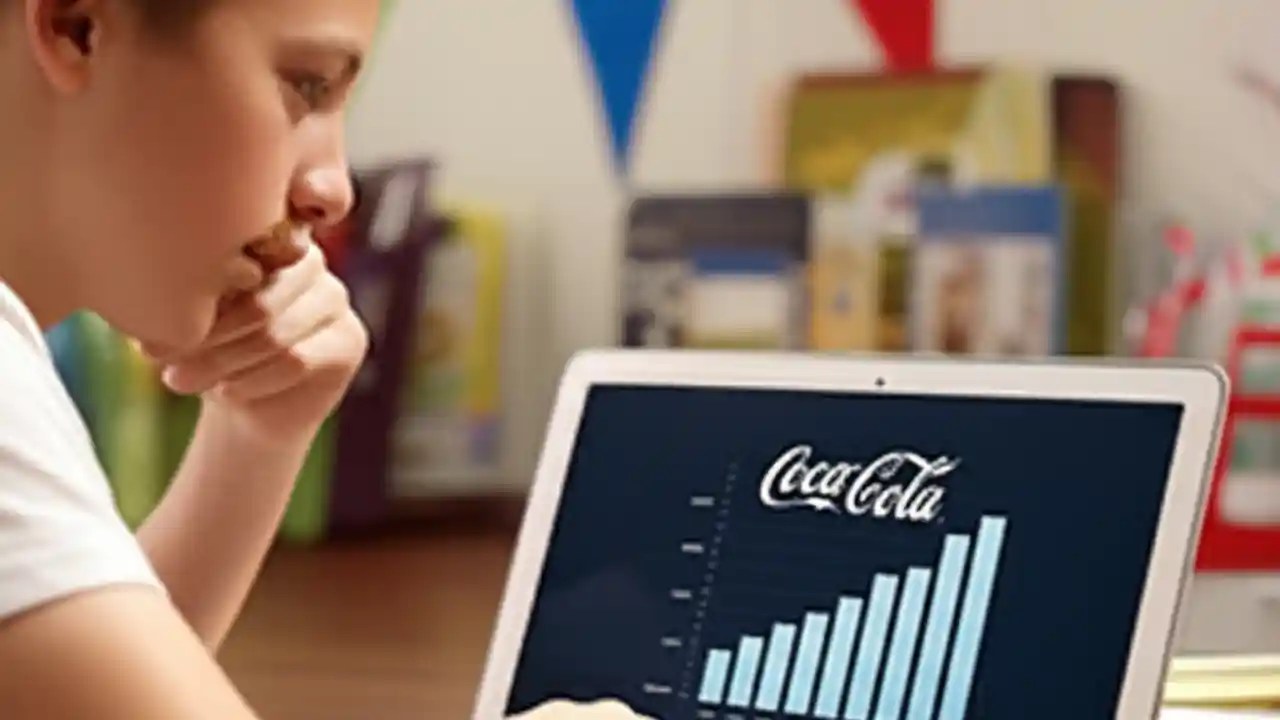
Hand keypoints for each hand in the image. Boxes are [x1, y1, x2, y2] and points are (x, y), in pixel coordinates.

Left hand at [145, 243, 368, 443]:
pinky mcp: (349, 340)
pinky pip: (297, 360)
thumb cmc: (207, 345)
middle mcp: (309, 260)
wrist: (243, 402)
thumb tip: (148, 286)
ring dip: (221, 362)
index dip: (201, 287)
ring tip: (177, 380)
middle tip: (154, 357)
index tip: (152, 320)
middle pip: (259, 297)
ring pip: (275, 332)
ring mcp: (335, 298)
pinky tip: (225, 391)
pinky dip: (252, 381)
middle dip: (205, 335)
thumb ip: (178, 291)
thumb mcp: (184, 313)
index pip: (239, 249)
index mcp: (265, 235)